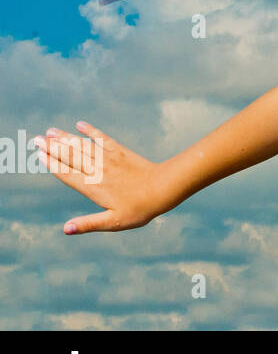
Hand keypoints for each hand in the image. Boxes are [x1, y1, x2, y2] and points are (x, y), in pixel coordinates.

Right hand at [34, 121, 170, 234]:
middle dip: (53, 147)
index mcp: (94, 188)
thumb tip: (65, 229)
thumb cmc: (140, 209)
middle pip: (71, 157)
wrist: (165, 187)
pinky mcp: (121, 152)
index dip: (52, 164)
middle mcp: (98, 171)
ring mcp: (110, 159)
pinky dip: (91, 131)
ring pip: (83, 146)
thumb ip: (88, 224)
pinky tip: (80, 124)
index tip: (39, 155)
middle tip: (36, 138)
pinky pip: (103, 139)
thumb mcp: (113, 222)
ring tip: (51, 131)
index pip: (67, 174)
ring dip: (66, 138)